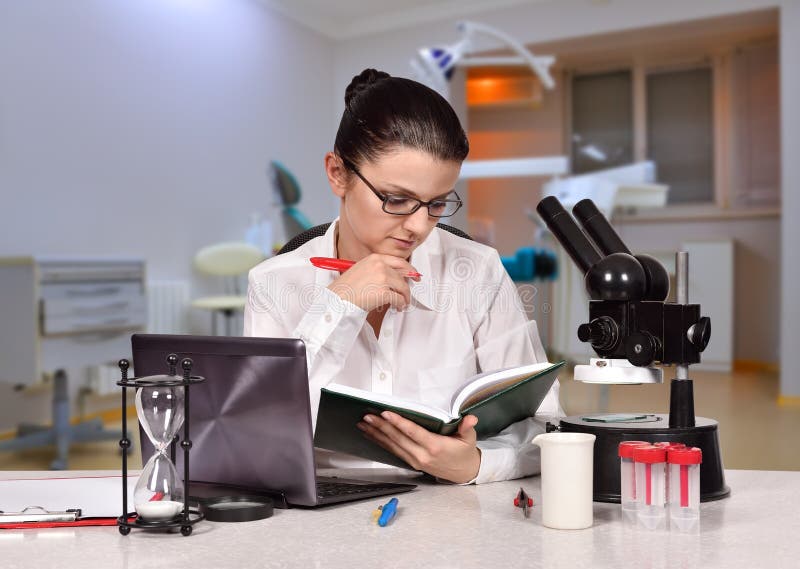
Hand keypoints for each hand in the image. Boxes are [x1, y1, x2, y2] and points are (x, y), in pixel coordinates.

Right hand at [327, 254, 420, 311]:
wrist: (337, 300)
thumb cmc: (345, 289)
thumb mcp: (360, 271)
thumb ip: (377, 270)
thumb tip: (392, 277)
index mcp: (374, 259)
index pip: (398, 261)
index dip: (409, 269)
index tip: (414, 274)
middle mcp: (380, 266)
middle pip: (403, 275)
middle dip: (409, 284)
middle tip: (411, 290)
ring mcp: (383, 278)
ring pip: (403, 287)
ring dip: (404, 297)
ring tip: (402, 303)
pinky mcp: (384, 292)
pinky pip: (399, 299)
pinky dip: (400, 304)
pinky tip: (398, 307)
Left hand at [358, 411, 480, 483]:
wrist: (464, 473)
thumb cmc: (464, 452)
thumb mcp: (469, 438)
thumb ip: (467, 427)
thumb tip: (470, 418)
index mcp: (435, 446)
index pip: (413, 432)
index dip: (399, 423)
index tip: (386, 413)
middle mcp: (422, 455)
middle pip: (398, 439)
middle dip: (381, 426)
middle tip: (367, 416)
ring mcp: (415, 460)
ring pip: (392, 445)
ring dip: (376, 434)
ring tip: (363, 424)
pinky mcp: (411, 463)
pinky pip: (393, 451)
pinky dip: (381, 442)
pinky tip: (371, 435)